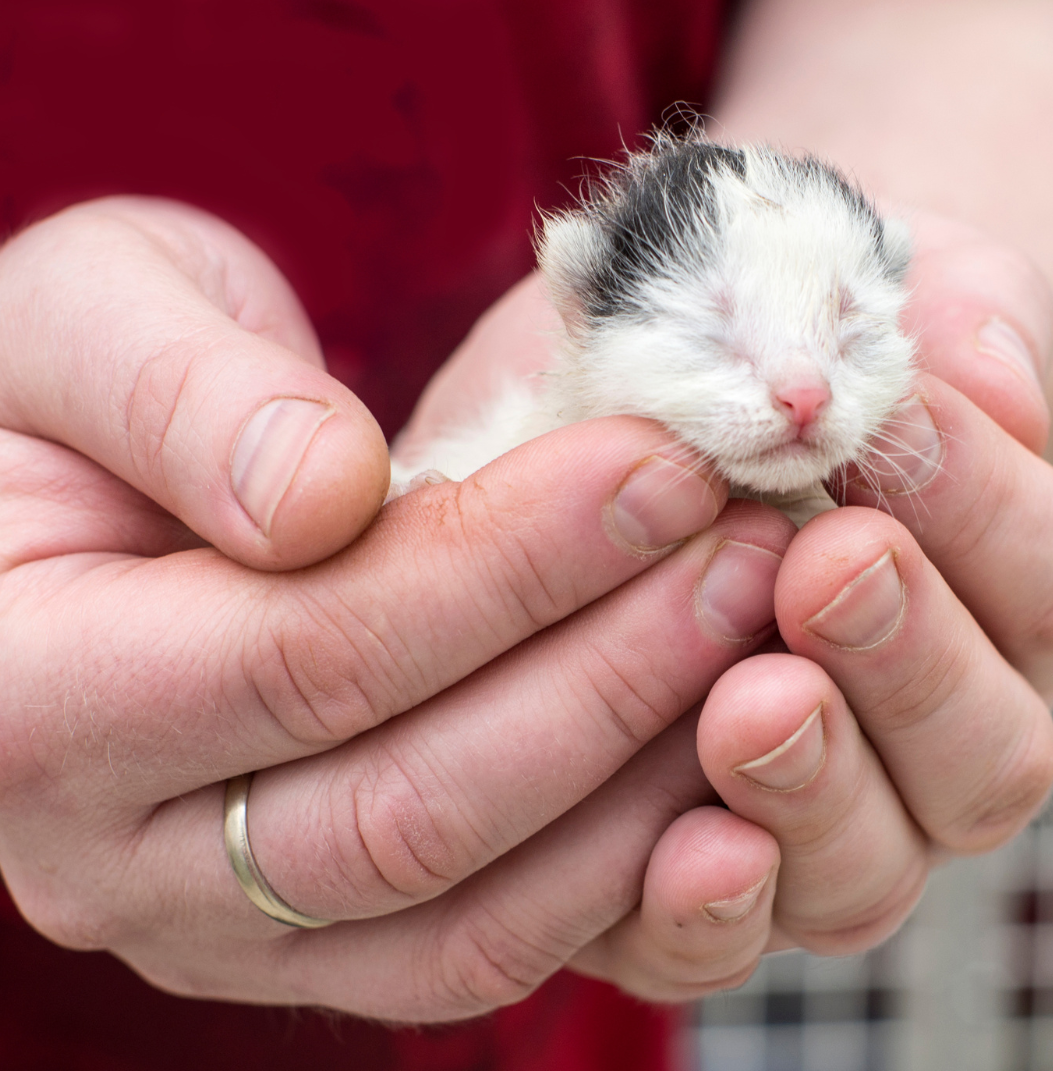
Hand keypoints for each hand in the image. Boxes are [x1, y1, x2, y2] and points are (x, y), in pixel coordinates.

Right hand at [0, 198, 789, 1020]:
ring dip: (639, 784)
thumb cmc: (69, 388)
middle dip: (606, 674)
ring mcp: (220, 925)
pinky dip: (617, 878)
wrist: (71, 494)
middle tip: (746, 551)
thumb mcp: (92, 326)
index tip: (659, 468)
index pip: (304, 651)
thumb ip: (184, 397)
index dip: (503, 567)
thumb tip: (322, 497)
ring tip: (758, 637)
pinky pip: (486, 948)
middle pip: (405, 808)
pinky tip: (718, 767)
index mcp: (29, 692)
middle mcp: (115, 856)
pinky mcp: (317, 941)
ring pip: (467, 912)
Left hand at [568, 213, 1052, 998]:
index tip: (895, 426)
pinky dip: (713, 911)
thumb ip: (915, 323)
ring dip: (821, 788)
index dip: (986, 514)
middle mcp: (907, 733)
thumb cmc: (729, 346)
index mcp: (975, 600)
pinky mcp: (673, 876)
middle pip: (979, 755)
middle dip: (911, 660)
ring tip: (754, 703)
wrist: (610, 403)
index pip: (1040, 585)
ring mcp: (802, 816)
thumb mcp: (818, 295)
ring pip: (865, 864)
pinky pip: (715, 939)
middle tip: (830, 568)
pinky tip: (696, 850)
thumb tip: (983, 373)